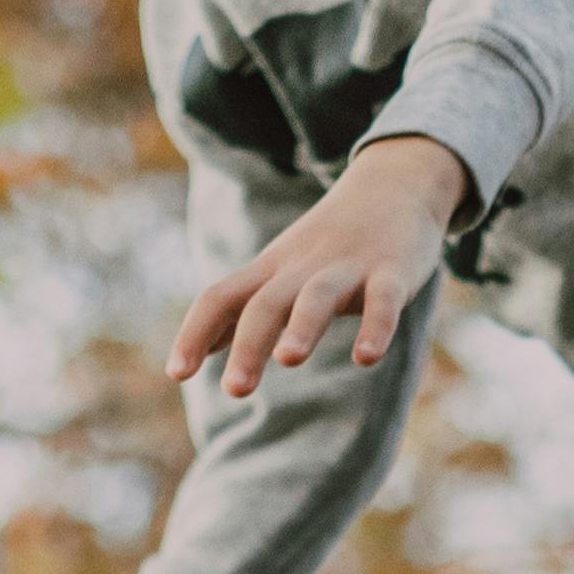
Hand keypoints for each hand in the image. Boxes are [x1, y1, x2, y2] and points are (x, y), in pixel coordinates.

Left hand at [173, 136, 471, 396]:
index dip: (196, 332)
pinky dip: (376, 327)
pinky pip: (383, 300)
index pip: (221, 297)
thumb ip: (242, 310)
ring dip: (302, 327)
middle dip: (249, 346)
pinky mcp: (392, 271)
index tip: (177, 373)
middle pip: (266, 304)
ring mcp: (348, 268)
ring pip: (318, 297)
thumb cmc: (330, 241)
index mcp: (271, 271)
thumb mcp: (281, 271)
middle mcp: (303, 268)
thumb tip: (201, 350)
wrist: (396, 183)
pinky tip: (367, 358)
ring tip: (288, 360)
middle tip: (235, 390)